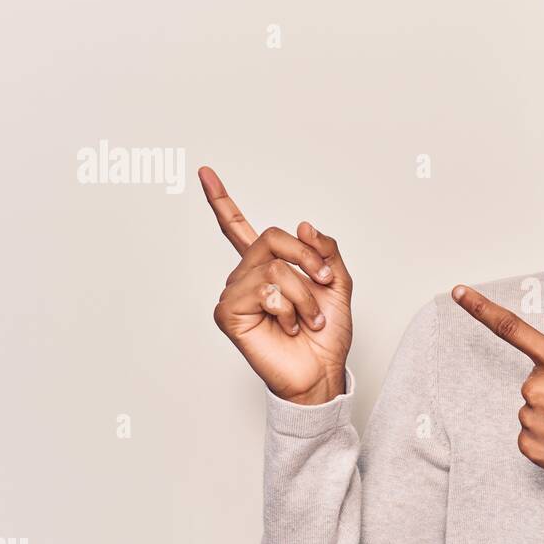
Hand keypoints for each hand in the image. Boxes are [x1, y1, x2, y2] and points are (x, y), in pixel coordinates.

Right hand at [201, 166, 353, 404]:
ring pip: (274, 268)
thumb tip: (304, 225)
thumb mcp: (337, 283)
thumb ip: (325, 250)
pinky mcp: (229, 313)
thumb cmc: (326, 335)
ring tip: (306, 320)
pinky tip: (287, 328)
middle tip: (324, 284)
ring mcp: (235, 294)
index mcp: (267, 267)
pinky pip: (265, 290)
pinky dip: (288, 310)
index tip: (205, 173)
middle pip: (271, 238)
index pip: (238, 228)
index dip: (222, 200)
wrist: (321, 371)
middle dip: (309, 260)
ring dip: (304, 295)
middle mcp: (245, 277)